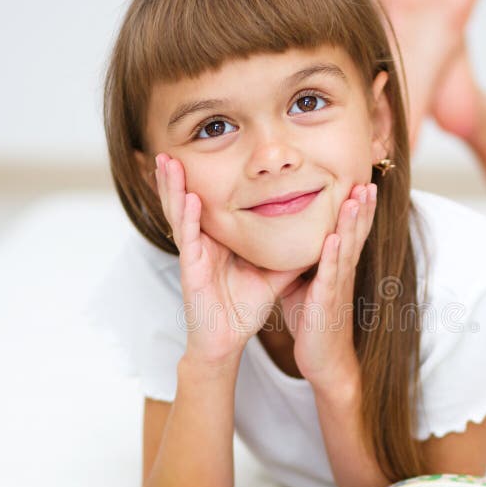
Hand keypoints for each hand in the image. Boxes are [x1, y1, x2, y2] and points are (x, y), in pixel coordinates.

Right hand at [155, 153, 310, 365]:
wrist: (228, 340)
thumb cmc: (243, 309)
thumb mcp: (272, 273)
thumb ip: (287, 252)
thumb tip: (317, 234)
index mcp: (217, 241)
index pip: (207, 203)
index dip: (199, 179)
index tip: (200, 152)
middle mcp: (202, 243)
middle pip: (186, 202)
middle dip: (177, 176)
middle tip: (170, 147)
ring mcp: (194, 255)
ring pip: (180, 214)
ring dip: (173, 188)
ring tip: (167, 162)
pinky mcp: (191, 270)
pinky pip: (190, 240)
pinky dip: (189, 218)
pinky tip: (189, 199)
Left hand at [279, 182, 377, 390]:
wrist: (322, 358)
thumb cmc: (312, 321)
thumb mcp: (303, 284)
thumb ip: (301, 262)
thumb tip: (286, 240)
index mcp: (337, 267)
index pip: (350, 231)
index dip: (357, 208)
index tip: (361, 182)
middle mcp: (341, 272)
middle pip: (356, 234)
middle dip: (363, 207)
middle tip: (369, 180)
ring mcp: (337, 286)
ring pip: (347, 248)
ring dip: (352, 223)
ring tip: (357, 197)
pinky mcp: (326, 301)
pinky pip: (330, 275)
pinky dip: (333, 256)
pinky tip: (335, 239)